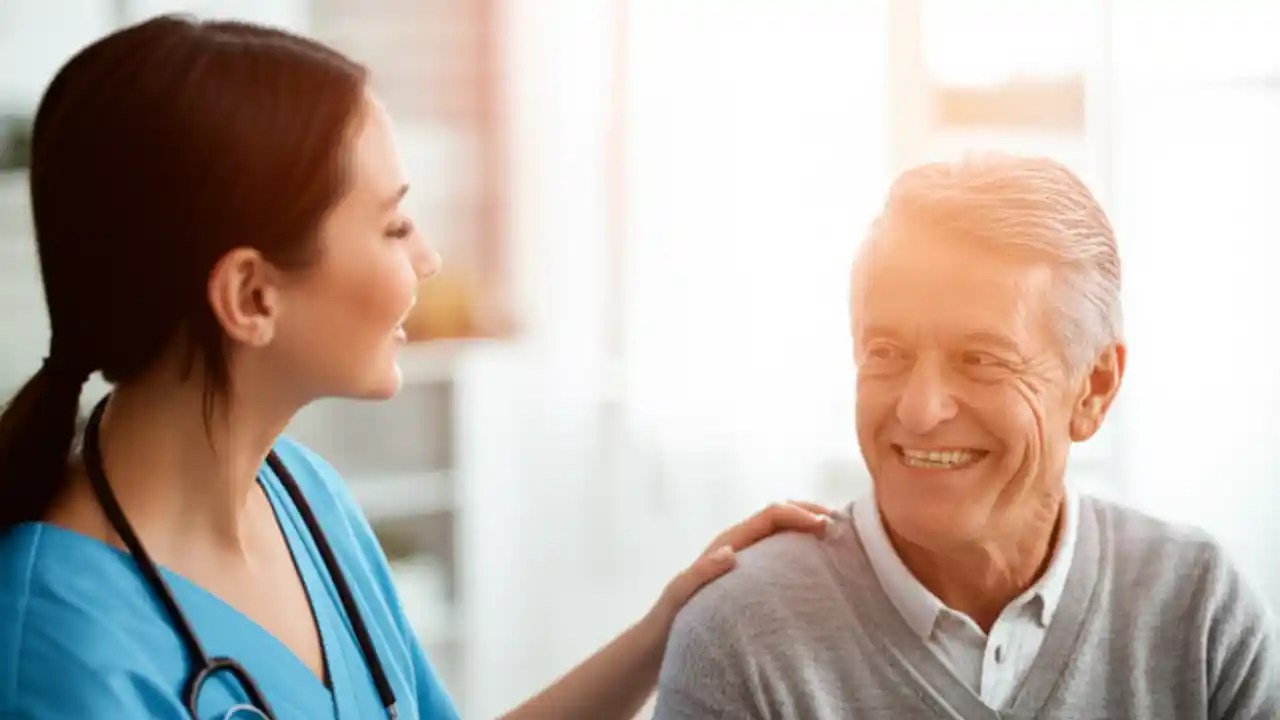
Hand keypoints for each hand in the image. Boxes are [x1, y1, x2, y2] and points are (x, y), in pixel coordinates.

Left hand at [649, 500, 834, 625]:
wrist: (660, 640)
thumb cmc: (671, 619)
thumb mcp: (682, 595)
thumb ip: (701, 573)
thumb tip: (730, 552)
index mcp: (727, 543)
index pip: (770, 515)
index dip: (799, 513)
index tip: (826, 525)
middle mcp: (738, 546)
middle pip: (779, 515)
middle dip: (809, 511)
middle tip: (842, 521)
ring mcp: (745, 560)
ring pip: (781, 532)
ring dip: (807, 526)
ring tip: (839, 535)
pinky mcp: (749, 578)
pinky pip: (780, 554)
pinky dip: (802, 549)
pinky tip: (820, 564)